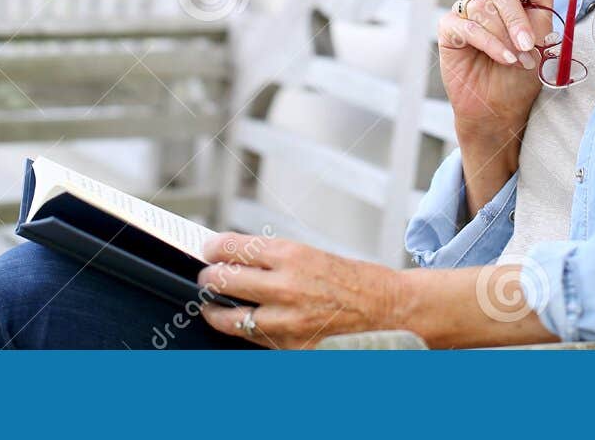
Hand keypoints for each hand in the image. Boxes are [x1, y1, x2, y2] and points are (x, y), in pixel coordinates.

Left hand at [197, 234, 403, 348]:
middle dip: (209, 277)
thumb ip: (274, 258)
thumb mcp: (312, 255)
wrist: (388, 311)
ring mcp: (286, 320)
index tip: (208, 250)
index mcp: (291, 255)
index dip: (213, 249)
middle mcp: (285, 286)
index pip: (233, 248)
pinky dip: (243, 330)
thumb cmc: (356, 282)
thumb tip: (238, 258)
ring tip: (211, 305)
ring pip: (231, 316)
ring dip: (215, 309)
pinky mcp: (290, 346)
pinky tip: (238, 323)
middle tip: (206, 276)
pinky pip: (253, 339)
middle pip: (223, 280)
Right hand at [436, 0, 557, 139]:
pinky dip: (490, 43)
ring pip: (485, 9)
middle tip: (530, 45)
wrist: (503, 107)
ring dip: (506, 37)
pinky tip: (503, 59)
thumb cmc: (524, 71)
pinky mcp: (449, 30)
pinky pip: (468, 26)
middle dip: (518, 19)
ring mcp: (466, 12)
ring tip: (518, 59)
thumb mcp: (543, 30)